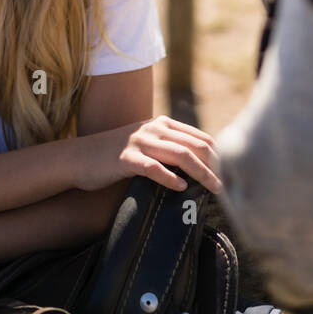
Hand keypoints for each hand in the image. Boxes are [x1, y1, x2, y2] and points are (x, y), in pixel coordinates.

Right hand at [76, 116, 221, 194]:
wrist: (80, 157)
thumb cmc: (116, 156)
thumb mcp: (146, 145)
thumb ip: (169, 149)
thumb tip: (201, 168)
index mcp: (163, 124)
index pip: (200, 137)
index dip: (219, 155)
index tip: (232, 174)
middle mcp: (154, 129)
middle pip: (194, 146)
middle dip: (215, 165)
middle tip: (228, 185)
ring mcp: (139, 142)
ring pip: (179, 155)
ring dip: (201, 172)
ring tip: (213, 188)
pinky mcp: (126, 158)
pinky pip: (153, 167)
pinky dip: (169, 177)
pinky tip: (180, 188)